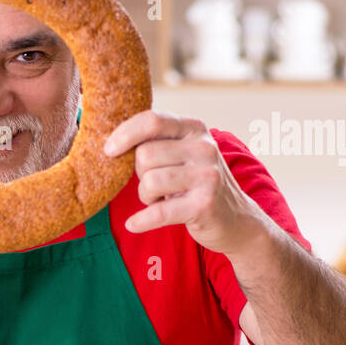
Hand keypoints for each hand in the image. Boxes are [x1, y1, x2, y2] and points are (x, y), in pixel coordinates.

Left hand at [102, 110, 262, 256]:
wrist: (237, 220)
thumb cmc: (195, 184)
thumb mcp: (182, 154)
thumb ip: (155, 142)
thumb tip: (109, 141)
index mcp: (195, 129)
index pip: (152, 121)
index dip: (124, 134)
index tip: (108, 151)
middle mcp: (205, 148)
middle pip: (144, 156)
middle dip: (139, 175)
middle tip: (155, 185)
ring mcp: (207, 176)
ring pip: (149, 182)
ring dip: (146, 197)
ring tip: (160, 200)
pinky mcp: (204, 204)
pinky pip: (158, 212)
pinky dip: (141, 221)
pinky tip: (134, 224)